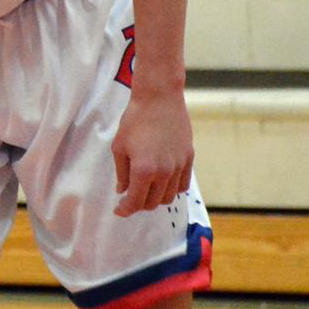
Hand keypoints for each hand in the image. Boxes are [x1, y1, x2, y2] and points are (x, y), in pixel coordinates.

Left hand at [110, 87, 194, 217]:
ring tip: (146, 190)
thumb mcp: (120, 146)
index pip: (135, 202)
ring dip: (156, 198)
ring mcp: (179, 166)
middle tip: (130, 198)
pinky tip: (163, 182)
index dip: (126, 210)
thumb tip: (123, 190)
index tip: (120, 210)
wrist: (159, 98)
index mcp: (143, 170)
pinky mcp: (189, 158)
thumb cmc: (135, 119)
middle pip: (153, 202)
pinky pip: (183, 184)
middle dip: (139, 205)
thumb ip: (122, 172)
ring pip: (169, 196)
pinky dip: (172, 188)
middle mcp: (164, 172)